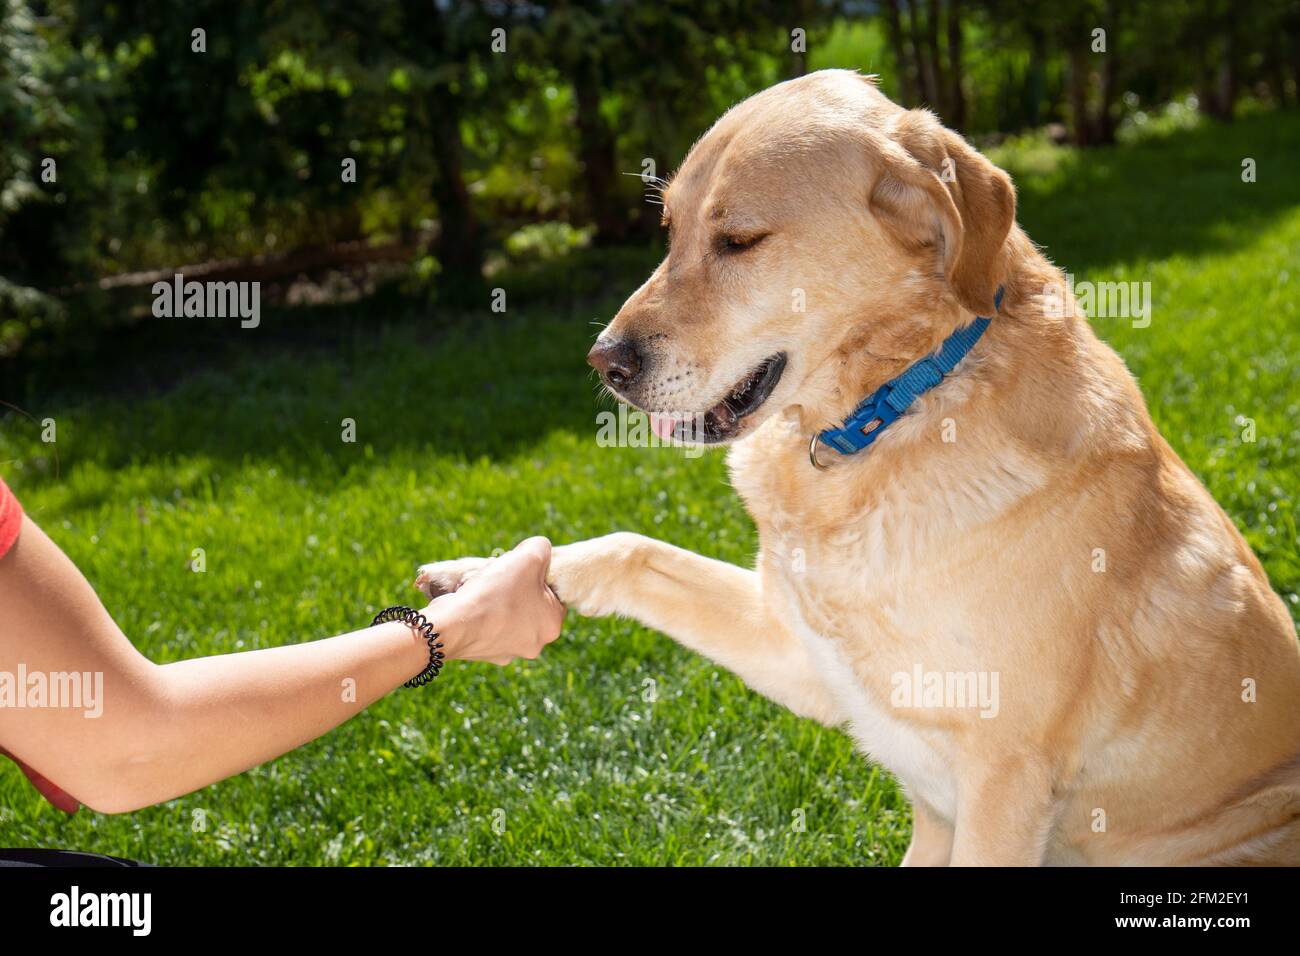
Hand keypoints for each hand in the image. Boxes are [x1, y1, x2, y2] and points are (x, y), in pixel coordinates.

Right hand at [420, 537, 564, 664]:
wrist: (452, 625)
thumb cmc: (496, 591)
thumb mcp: (529, 556)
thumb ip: (542, 548)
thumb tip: (541, 551)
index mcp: (552, 625)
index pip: (552, 591)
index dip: (535, 573)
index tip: (517, 568)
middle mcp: (535, 644)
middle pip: (528, 602)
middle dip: (513, 584)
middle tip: (497, 574)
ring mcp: (508, 652)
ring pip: (506, 613)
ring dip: (495, 596)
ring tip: (479, 586)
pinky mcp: (484, 654)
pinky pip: (486, 624)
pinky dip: (478, 612)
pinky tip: (468, 604)